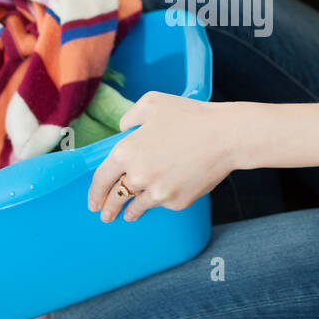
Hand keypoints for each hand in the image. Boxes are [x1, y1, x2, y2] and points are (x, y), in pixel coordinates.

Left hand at [87, 92, 237, 222]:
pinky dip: (161, 200)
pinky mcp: (176, 202)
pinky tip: (162, 196)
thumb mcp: (152, 103)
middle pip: (115, 198)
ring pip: (136, 207)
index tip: (93, 201)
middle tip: (105, 214)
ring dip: (130, 212)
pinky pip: (163, 203)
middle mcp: (138, 176)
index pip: (101, 179)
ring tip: (127, 215)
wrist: (225, 136)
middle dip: (108, 209)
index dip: (94, 192)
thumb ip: (130, 118)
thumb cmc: (190, 116)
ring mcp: (157, 192)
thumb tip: (123, 131)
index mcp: (126, 152)